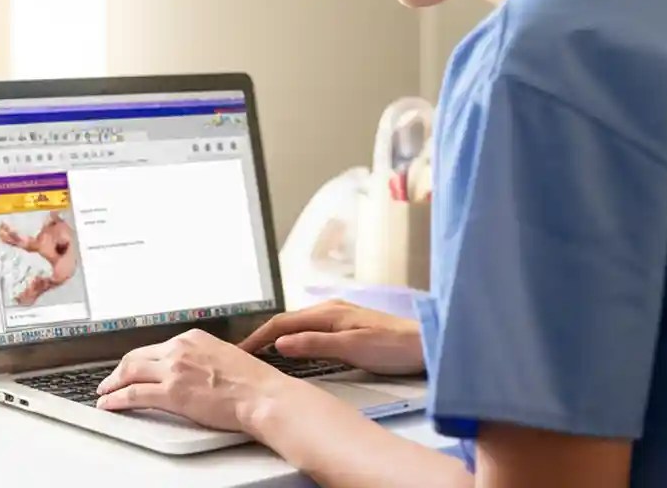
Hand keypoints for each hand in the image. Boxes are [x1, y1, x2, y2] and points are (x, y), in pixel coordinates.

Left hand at [96, 329, 308, 432]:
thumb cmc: (252, 382)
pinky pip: (134, 394)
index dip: (138, 361)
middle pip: (136, 357)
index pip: (155, 348)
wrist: (262, 395)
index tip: (132, 369)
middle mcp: (179, 349)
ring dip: (112, 385)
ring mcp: (174, 369)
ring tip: (104, 394)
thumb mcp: (223, 355)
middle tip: (110, 382)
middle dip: (119, 371)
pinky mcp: (171, 392)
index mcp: (192, 338)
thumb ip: (202, 358)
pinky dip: (116, 400)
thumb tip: (192, 370)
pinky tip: (109, 405)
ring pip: (130, 373)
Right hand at [238, 299, 423, 375]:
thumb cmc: (393, 347)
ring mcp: (338, 318)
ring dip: (277, 339)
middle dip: (262, 337)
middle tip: (243, 355)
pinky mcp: (346, 329)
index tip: (239, 352)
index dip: (258, 337)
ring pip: (298, 327)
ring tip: (260, 355)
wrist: (426, 346)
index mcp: (328, 312)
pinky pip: (310, 333)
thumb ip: (315, 344)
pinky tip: (291, 352)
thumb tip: (279, 343)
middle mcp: (330, 310)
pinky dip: (294, 341)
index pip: (282, 323)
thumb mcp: (352, 347)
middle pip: (287, 323)